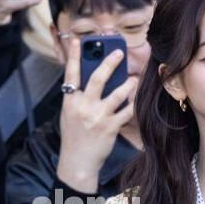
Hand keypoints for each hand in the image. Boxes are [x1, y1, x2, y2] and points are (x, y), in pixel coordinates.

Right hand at [55, 34, 136, 192]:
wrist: (77, 162)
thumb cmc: (73, 135)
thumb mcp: (69, 113)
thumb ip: (77, 96)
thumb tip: (91, 77)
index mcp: (70, 101)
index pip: (71, 74)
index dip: (74, 56)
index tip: (78, 41)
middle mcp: (83, 107)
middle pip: (97, 79)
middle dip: (109, 62)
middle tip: (119, 52)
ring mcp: (97, 117)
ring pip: (117, 94)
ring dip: (128, 84)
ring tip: (134, 78)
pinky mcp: (110, 127)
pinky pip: (126, 111)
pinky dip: (132, 103)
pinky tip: (136, 97)